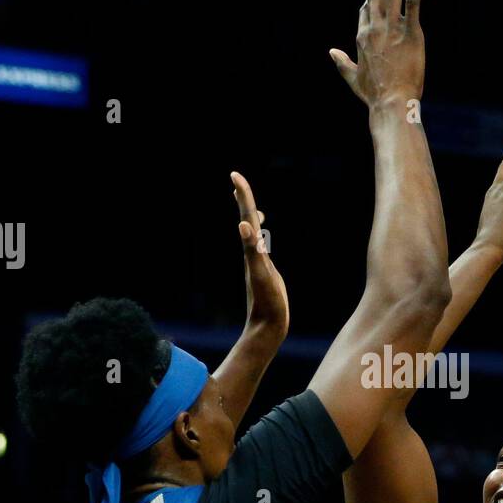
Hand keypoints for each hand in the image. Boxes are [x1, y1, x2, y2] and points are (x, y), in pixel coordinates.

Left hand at [231, 171, 288, 342]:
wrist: (267, 327)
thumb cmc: (267, 303)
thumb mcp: (261, 274)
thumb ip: (252, 250)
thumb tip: (242, 226)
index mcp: (252, 250)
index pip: (247, 216)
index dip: (243, 195)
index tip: (235, 174)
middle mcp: (252, 253)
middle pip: (247, 220)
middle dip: (243, 200)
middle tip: (237, 181)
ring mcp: (258, 263)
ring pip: (253, 234)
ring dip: (250, 217)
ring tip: (248, 204)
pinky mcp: (265, 273)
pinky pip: (260, 249)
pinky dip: (260, 238)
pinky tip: (262, 239)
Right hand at [329, 0, 424, 108]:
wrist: (392, 102)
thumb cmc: (373, 94)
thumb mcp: (352, 78)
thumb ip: (342, 62)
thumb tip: (331, 52)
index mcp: (361, 37)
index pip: (365, 9)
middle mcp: (375, 27)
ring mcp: (392, 28)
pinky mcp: (411, 31)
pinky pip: (413, 2)